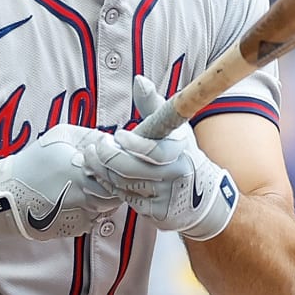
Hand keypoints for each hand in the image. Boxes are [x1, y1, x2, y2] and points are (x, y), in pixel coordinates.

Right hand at [0, 124, 120, 241]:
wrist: (8, 195)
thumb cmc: (32, 163)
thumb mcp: (60, 136)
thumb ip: (91, 136)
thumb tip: (114, 141)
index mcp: (81, 172)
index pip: (118, 173)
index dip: (115, 166)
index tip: (105, 160)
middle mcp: (83, 197)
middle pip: (116, 192)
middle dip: (112, 182)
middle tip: (99, 172)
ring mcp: (80, 216)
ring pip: (107, 207)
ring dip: (102, 195)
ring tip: (85, 183)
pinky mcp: (75, 228)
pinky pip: (93, 218)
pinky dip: (90, 209)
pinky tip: (76, 198)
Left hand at [84, 77, 238, 240]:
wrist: (204, 198)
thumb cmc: (184, 154)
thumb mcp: (175, 128)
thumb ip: (154, 104)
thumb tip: (138, 81)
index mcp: (181, 152)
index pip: (153, 150)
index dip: (132, 143)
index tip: (117, 134)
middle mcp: (175, 176)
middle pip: (131, 169)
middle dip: (107, 157)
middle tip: (97, 146)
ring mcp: (165, 198)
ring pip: (123, 184)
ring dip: (101, 171)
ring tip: (90, 157)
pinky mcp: (156, 213)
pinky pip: (124, 199)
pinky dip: (108, 186)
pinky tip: (99, 174)